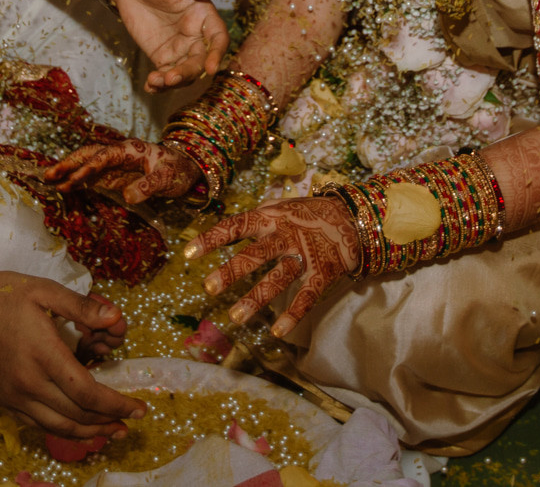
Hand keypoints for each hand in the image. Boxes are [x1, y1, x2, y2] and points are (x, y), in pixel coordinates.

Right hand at [0, 268, 142, 439]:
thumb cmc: (0, 294)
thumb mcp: (43, 290)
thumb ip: (81, 307)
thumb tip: (116, 318)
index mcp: (43, 355)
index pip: (87, 392)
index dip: (116, 404)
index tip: (139, 407)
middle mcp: (28, 383)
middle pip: (76, 415)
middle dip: (109, 420)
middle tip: (132, 419)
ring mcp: (13, 395)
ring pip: (57, 427)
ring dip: (88, 432)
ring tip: (112, 431)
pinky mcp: (3, 399)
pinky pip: (37, 424)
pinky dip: (62, 431)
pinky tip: (78, 428)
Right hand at [45, 139, 202, 205]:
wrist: (186, 169)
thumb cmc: (178, 170)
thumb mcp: (167, 178)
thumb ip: (148, 186)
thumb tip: (127, 196)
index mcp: (130, 149)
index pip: (105, 156)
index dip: (90, 166)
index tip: (76, 178)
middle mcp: (118, 154)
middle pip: (89, 154)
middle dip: (69, 163)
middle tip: (49, 175)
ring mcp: (115, 165)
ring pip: (87, 164)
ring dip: (69, 171)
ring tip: (49, 181)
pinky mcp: (114, 176)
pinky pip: (92, 177)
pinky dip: (78, 181)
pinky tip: (65, 188)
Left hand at [109, 0, 226, 90]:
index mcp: (204, 14)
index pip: (218, 37)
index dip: (217, 53)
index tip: (211, 67)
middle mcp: (196, 34)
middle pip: (200, 60)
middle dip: (189, 72)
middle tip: (172, 78)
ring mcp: (178, 47)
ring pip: (184, 71)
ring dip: (174, 81)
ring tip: (156, 82)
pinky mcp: (161, 55)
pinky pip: (164, 74)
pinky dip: (159, 84)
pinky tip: (150, 86)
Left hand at [188, 196, 360, 339]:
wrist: (351, 219)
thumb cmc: (307, 214)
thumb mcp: (279, 207)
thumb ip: (254, 218)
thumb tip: (224, 230)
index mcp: (270, 218)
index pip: (236, 226)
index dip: (212, 239)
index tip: (188, 253)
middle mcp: (285, 236)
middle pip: (255, 255)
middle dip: (232, 271)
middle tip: (210, 287)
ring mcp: (304, 257)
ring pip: (278, 279)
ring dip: (256, 298)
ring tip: (236, 317)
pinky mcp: (321, 274)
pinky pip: (306, 297)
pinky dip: (293, 315)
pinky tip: (277, 332)